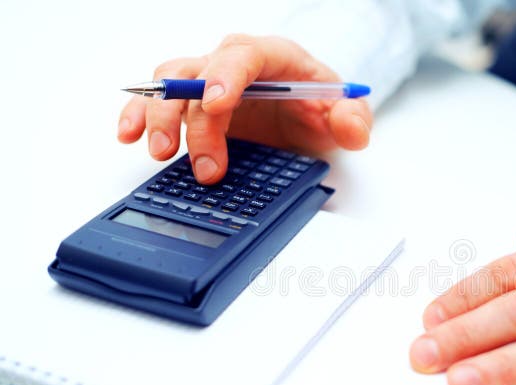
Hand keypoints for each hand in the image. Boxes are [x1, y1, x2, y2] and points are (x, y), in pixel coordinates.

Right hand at [117, 34, 371, 183]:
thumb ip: (353, 120)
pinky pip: (157, 100)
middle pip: (200, 75)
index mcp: (272, 56)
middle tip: (204, 164)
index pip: (243, 55)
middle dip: (195, 119)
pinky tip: (128, 134)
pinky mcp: (192, 105)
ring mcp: (208, 81)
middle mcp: (233, 63)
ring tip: (163, 154)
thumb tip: (350, 126)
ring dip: (161, 118)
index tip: (217, 104)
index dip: (226, 76)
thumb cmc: (319, 104)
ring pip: (170, 85)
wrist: (305, 111)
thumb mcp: (345, 115)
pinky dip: (138, 115)